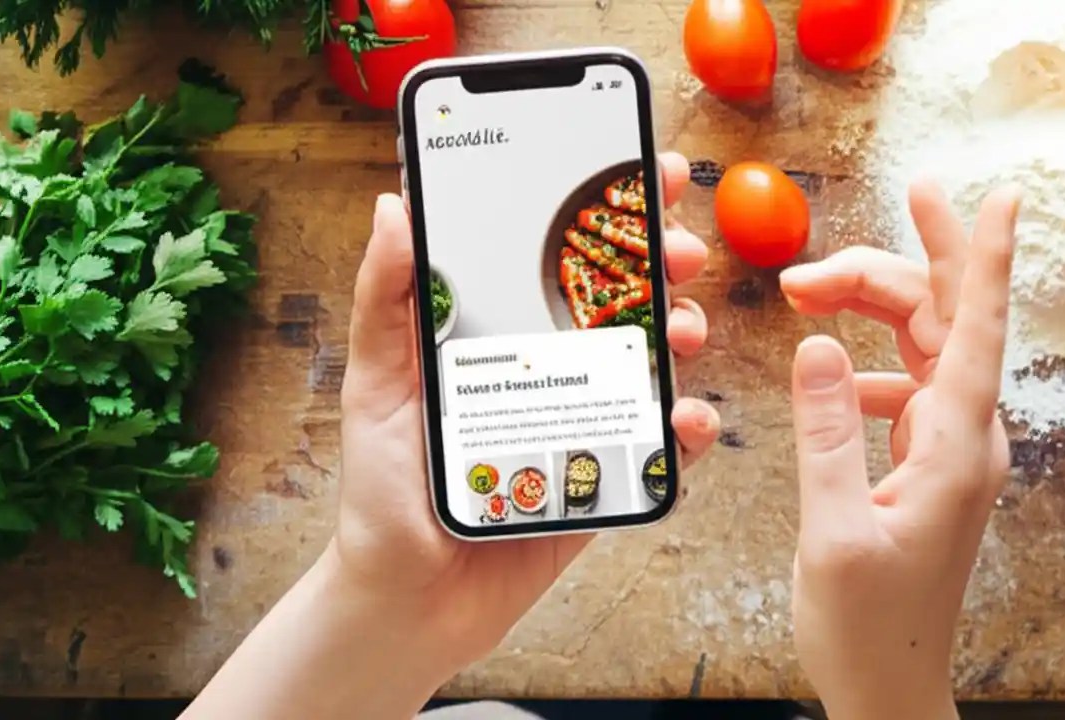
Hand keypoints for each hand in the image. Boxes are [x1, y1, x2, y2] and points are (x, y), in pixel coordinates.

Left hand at [335, 151, 720, 673]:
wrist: (411, 599)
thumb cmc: (385, 492)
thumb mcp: (376, 385)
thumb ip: (386, 302)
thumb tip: (394, 207)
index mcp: (497, 335)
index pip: (555, 257)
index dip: (601, 210)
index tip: (641, 174)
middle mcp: (547, 368)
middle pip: (618, 299)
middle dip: (661, 263)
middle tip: (681, 249)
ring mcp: (582, 419)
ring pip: (651, 361)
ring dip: (680, 335)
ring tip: (682, 330)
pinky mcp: (605, 477)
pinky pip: (662, 446)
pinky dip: (688, 429)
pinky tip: (688, 417)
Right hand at [778, 180, 1020, 719]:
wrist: (888, 686)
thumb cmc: (867, 627)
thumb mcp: (833, 530)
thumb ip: (824, 433)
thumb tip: (815, 348)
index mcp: (956, 448)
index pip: (978, 330)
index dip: (987, 258)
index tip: (1002, 197)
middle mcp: (966, 438)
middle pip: (942, 321)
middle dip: (884, 273)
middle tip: (812, 264)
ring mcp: (950, 451)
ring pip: (921, 347)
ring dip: (867, 312)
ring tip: (803, 295)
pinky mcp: (928, 465)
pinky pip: (906, 387)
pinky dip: (864, 367)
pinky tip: (828, 380)